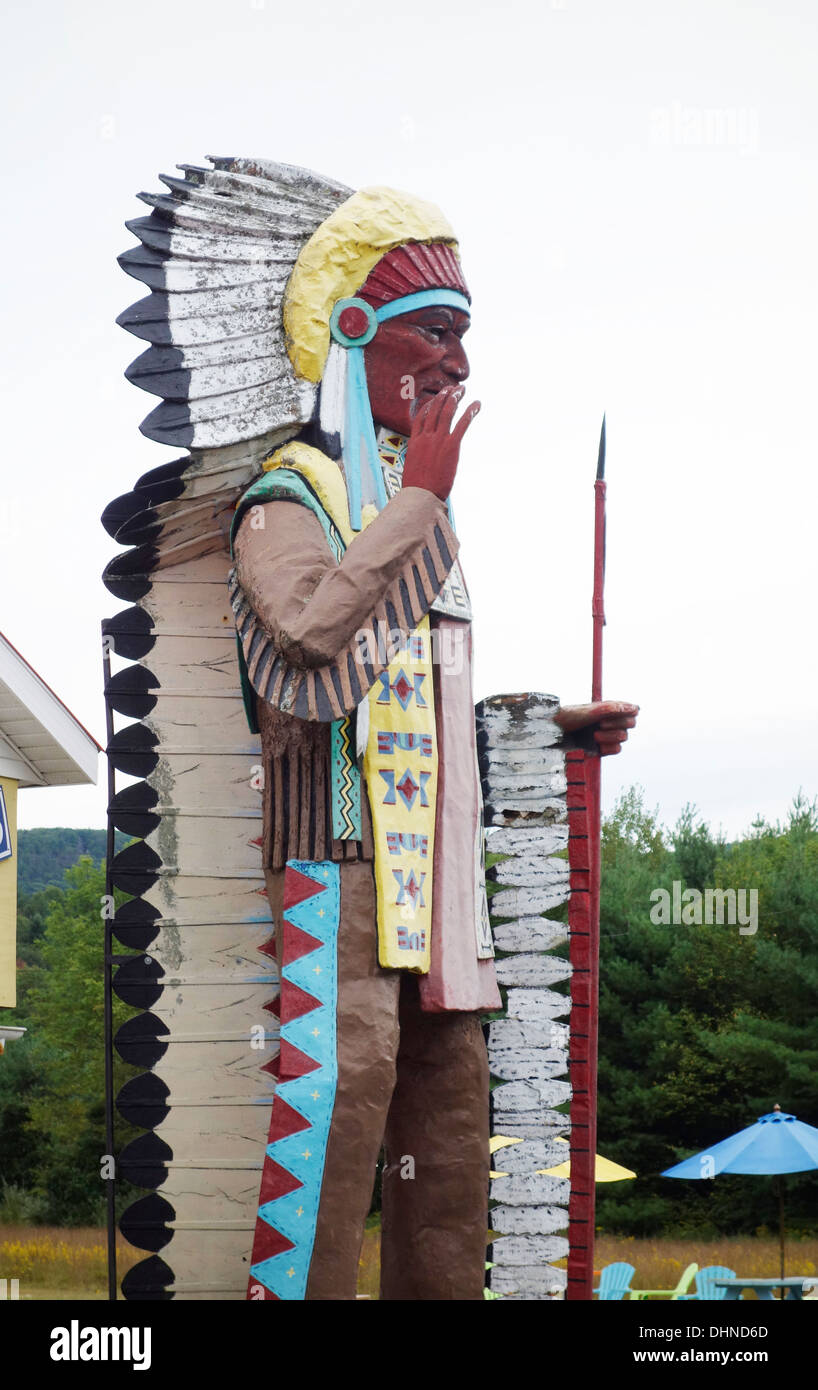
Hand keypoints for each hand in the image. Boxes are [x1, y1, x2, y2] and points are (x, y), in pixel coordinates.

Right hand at [402, 384, 480, 500]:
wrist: (420, 496)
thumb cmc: (417, 489)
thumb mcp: (413, 470)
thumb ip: (418, 461)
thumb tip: (422, 465)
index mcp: (415, 442)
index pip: (421, 416)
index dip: (430, 404)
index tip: (437, 398)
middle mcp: (426, 437)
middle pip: (435, 409)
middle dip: (445, 396)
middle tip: (453, 389)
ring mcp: (438, 440)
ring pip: (447, 412)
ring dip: (456, 398)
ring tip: (462, 390)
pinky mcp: (451, 446)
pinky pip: (462, 424)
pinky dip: (471, 412)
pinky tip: (477, 404)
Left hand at [554, 701, 638, 756]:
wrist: (552, 736)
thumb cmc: (566, 718)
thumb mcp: (588, 711)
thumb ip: (609, 709)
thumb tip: (633, 708)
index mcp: (608, 708)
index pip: (631, 709)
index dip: (629, 711)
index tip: (619, 712)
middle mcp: (609, 721)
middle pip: (631, 723)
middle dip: (618, 724)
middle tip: (601, 724)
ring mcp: (607, 735)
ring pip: (624, 737)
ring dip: (611, 736)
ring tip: (594, 736)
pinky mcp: (602, 749)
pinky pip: (617, 749)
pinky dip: (609, 748)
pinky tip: (597, 746)